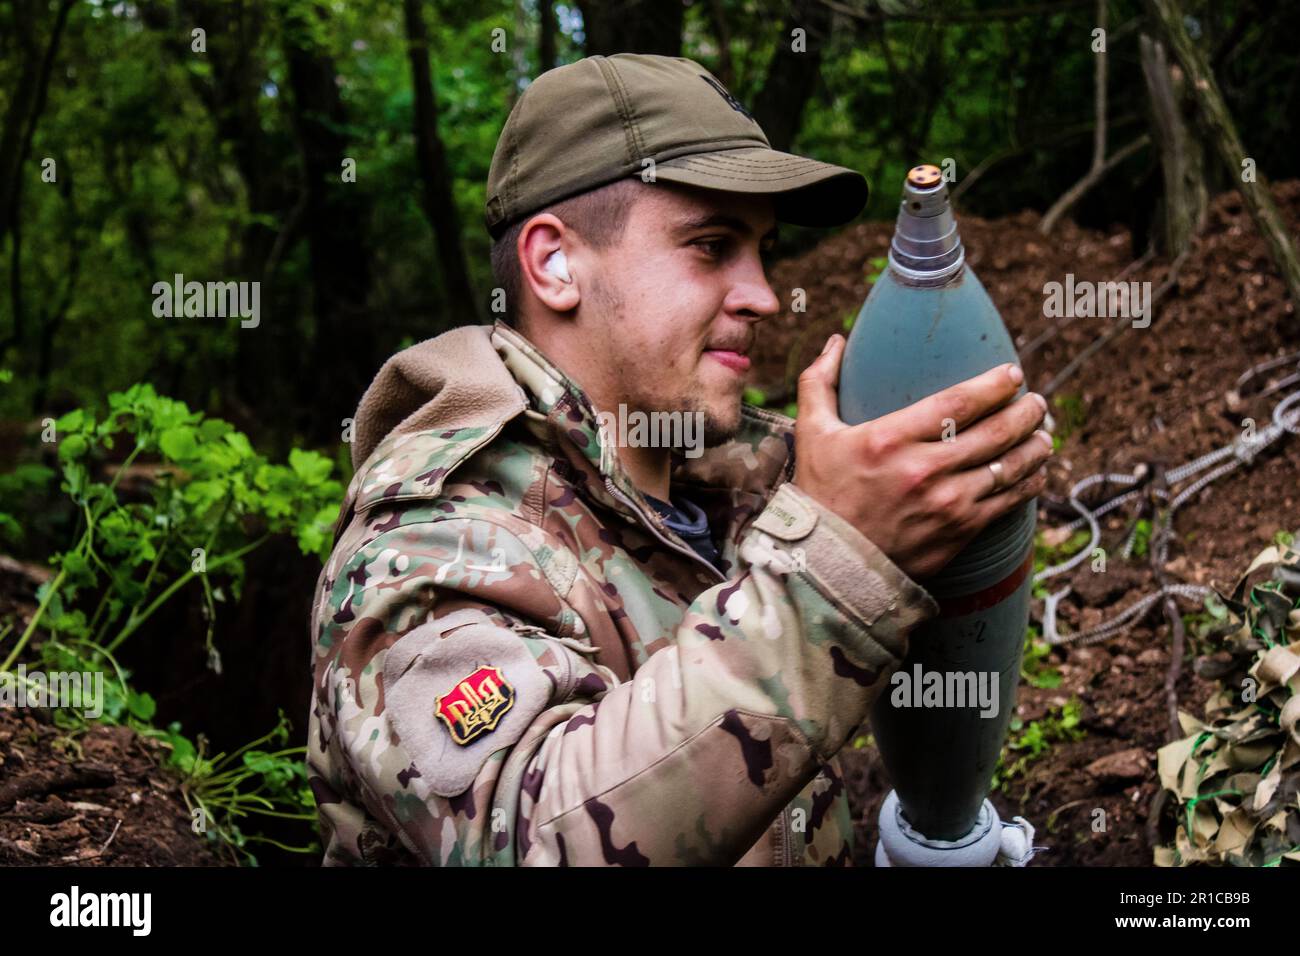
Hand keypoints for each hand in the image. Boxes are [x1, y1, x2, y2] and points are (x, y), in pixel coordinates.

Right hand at [792, 333, 1050, 579]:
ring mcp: (945, 504)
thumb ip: (820, 381)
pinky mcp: (957, 533)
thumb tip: (836, 341)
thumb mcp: (812, 433)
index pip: (957, 403)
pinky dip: (1028, 485)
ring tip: (1044, 435)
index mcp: (889, 439)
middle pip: (994, 432)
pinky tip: (1036, 473)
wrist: (826, 564)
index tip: (1013, 374)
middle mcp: (923, 470)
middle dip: (1025, 413)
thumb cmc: (819, 494)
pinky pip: (1007, 503)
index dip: (993, 385)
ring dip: (1035, 448)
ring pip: (1009, 468)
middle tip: (1037, 402)